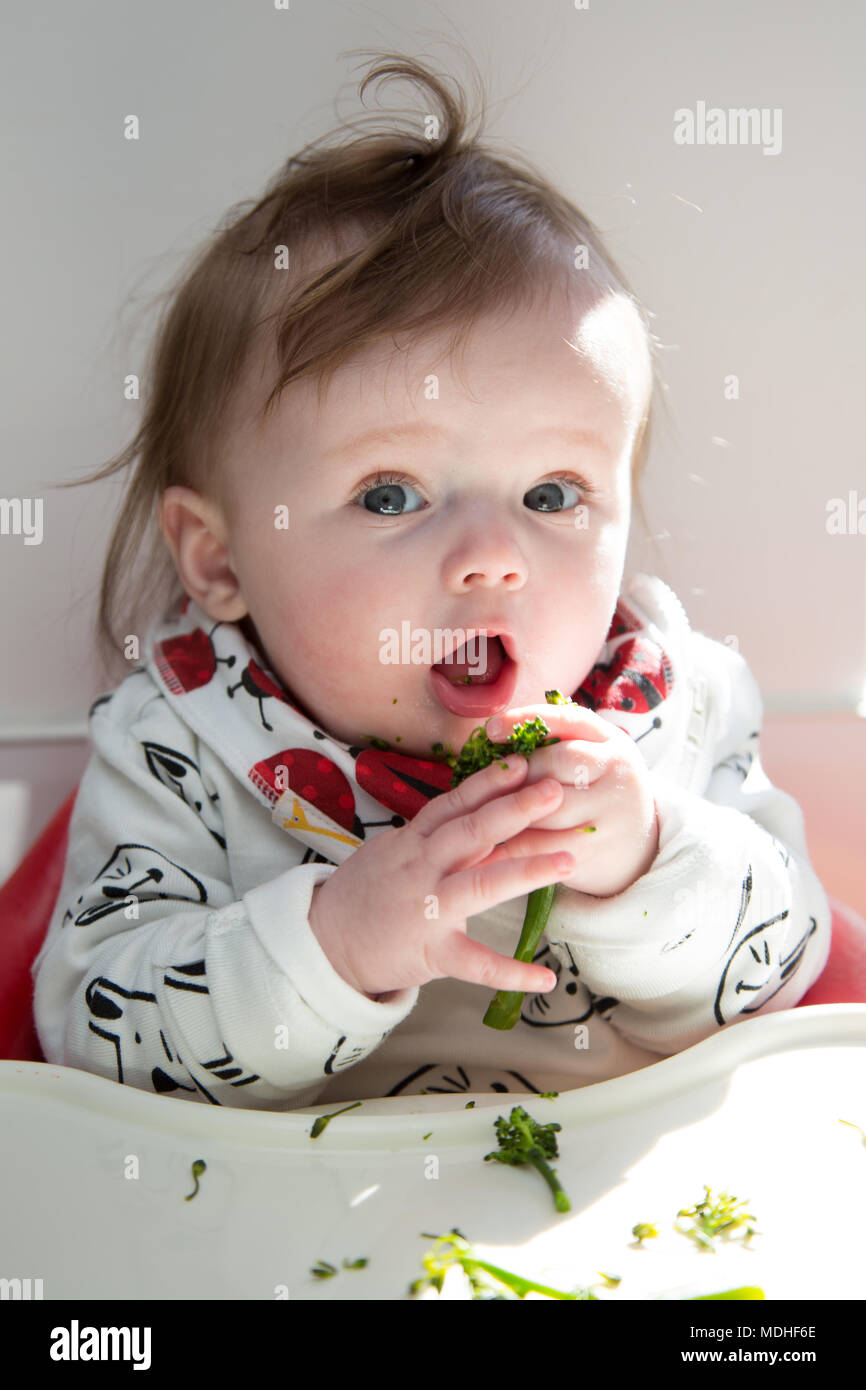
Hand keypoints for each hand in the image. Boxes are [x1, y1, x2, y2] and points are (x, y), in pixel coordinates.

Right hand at [308, 755, 575, 997]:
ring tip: (568, 861)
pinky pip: (476, 964)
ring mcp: (427, 909)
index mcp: (415, 841)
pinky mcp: (431, 952)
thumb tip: (492, 814)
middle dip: (515, 809)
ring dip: (526, 871)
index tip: (523, 762)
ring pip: (480, 885)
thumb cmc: (369, 892)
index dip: (489, 782)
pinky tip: (546, 976)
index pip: (455, 804)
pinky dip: (511, 972)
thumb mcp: (399, 852)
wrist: (324, 941)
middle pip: (472, 831)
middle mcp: (422, 867)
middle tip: (555, 790)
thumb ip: (442, 836)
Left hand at [479, 704, 659, 897]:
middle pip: (554, 763)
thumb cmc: (597, 795)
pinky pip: (543, 844)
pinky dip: (512, 844)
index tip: (490, 729)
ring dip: (509, 810)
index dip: (526, 720)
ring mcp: (611, 810)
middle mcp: (618, 771)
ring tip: (479, 811)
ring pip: (546, 806)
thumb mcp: (592, 761)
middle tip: (486, 783)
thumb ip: (556, 745)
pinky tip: (490, 843)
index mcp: (613, 741)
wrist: (640, 848)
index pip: (568, 721)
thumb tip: (493, 734)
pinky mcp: (597, 848)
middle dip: (516, 773)